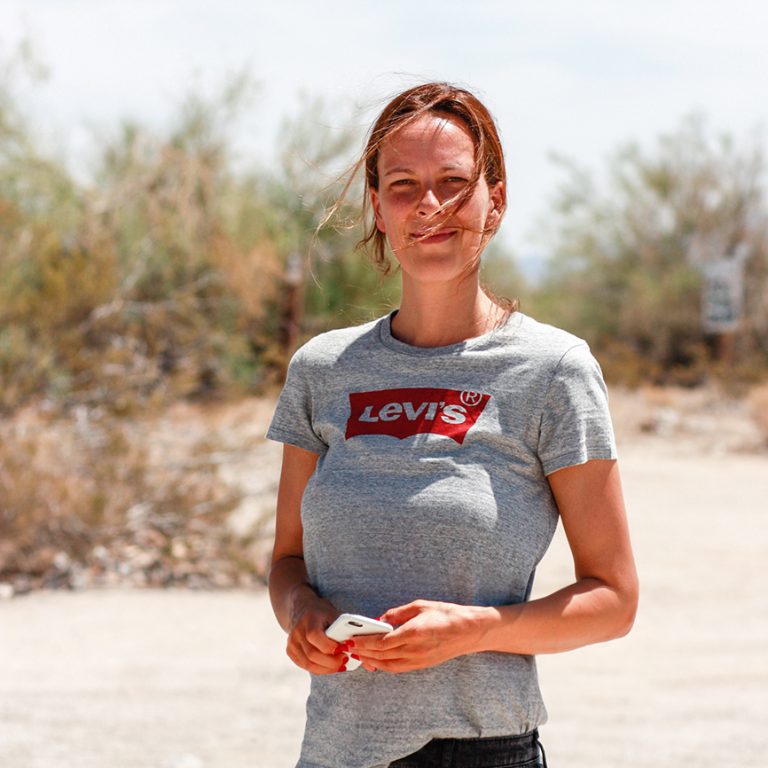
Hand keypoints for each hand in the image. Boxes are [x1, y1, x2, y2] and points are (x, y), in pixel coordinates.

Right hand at [285, 593, 345, 673]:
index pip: (315, 636)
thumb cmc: (322, 612)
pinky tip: (329, 667)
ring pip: (308, 664)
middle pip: (312, 654)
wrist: (302, 608)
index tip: (344, 649)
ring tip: (340, 666)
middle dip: (331, 662)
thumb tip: (356, 644)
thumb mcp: (333, 613)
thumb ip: (341, 627)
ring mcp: (291, 642)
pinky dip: (319, 669)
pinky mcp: (290, 651)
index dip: (330, 647)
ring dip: (326, 669)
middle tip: (345, 661)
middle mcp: (297, 631)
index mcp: (309, 619)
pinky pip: (305, 666)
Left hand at [351, 599, 488, 673]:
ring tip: (359, 654)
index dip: (364, 642)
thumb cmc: (445, 614)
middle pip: (382, 655)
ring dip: (371, 661)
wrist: (469, 631)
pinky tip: (377, 660)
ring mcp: (418, 660)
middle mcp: (414, 650)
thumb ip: (397, 613)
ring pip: (388, 665)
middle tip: (349, 647)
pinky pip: (398, 668)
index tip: (352, 640)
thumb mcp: (420, 606)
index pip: (381, 642)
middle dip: (363, 652)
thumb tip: (380, 619)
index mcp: (413, 632)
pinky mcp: (422, 665)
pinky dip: (384, 666)